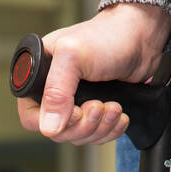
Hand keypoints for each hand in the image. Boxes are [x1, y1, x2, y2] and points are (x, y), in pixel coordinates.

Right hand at [17, 3, 170, 147]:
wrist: (140, 37)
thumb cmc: (107, 36)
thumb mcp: (73, 56)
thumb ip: (56, 91)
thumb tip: (48, 126)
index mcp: (39, 77)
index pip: (30, 116)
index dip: (52, 122)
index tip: (76, 111)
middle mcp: (54, 92)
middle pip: (57, 132)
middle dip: (83, 125)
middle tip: (99, 106)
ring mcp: (75, 103)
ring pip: (78, 136)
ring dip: (99, 127)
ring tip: (113, 107)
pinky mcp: (94, 111)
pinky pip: (95, 135)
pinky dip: (109, 130)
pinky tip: (119, 115)